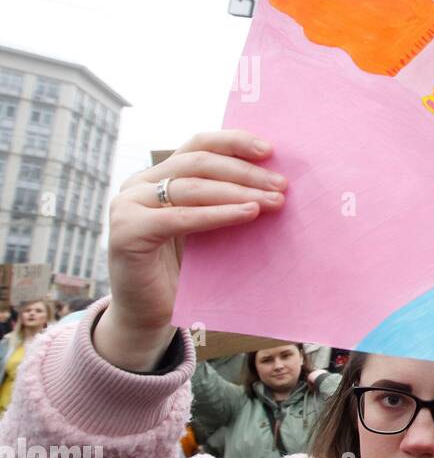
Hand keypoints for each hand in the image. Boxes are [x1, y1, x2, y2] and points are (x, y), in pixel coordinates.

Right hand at [96, 131, 285, 370]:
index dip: (233, 142)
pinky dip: (218, 214)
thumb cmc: (184, 271)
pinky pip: (181, 217)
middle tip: (282, 185)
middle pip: (199, 163)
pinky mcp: (127, 230)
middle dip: (245, 172)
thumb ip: (223, 202)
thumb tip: (273, 184)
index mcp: (158, 176)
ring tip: (274, 201)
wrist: (149, 314)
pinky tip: (247, 213)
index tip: (270, 149)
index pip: (198, 145)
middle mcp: (139, 184)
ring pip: (193, 187)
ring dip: (239, 192)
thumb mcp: (207, 229)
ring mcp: (128, 204)